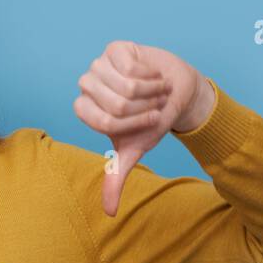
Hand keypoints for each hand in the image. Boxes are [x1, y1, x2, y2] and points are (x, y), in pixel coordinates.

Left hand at [72, 41, 211, 216]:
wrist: (176, 92)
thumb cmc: (152, 120)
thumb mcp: (135, 148)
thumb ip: (117, 174)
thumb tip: (109, 213)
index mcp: (85, 110)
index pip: (105, 121)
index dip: (134, 123)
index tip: (149, 121)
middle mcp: (87, 86)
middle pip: (116, 103)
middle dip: (144, 107)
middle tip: (153, 104)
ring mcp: (98, 65)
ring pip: (125, 85)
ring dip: (150, 91)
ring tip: (156, 91)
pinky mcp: (114, 49)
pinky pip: (132, 65)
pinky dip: (151, 73)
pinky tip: (153, 74)